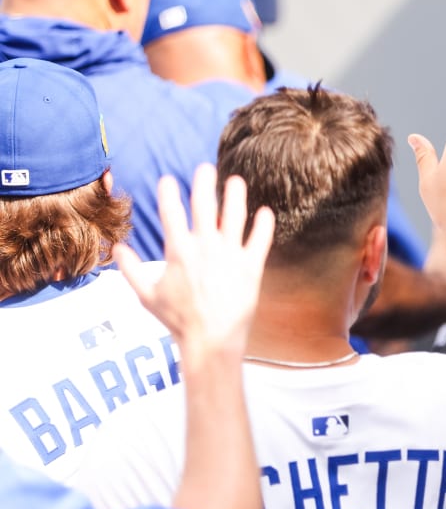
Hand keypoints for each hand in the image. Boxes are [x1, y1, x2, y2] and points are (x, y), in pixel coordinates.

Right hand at [112, 164, 273, 357]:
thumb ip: (130, 270)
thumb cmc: (178, 320)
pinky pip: (260, 240)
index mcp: (178, 251)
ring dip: (235, 196)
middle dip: (204, 183)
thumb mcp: (147, 295)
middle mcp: (205, 248)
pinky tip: (265, 212)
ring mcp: (230, 256)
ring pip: (235, 217)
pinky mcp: (251, 267)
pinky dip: (263, 225)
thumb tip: (117, 249)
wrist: (210, 340)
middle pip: (204, 206)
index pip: (171, 213)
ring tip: (235, 181)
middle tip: (205, 167)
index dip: (168, 193)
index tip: (168, 179)